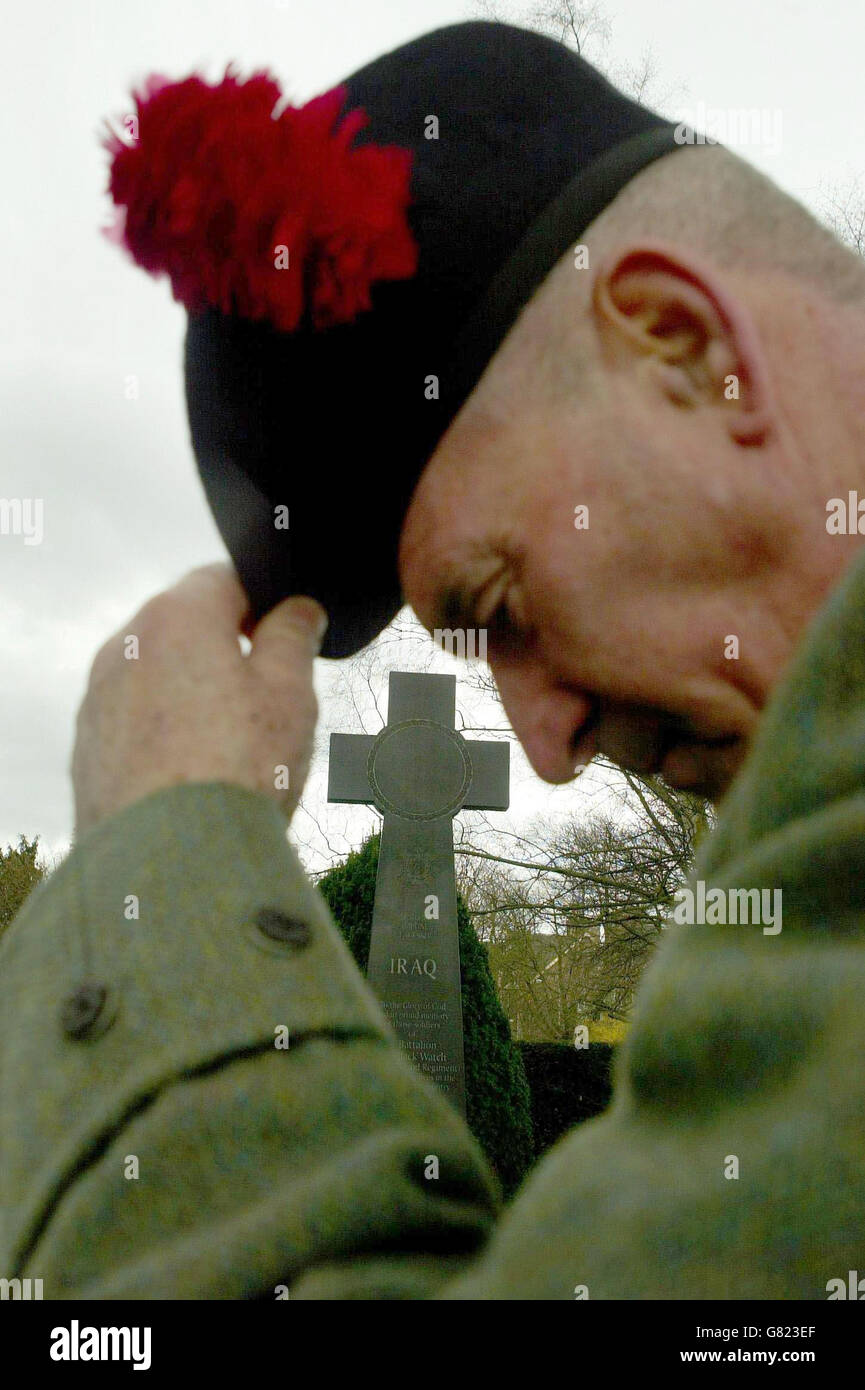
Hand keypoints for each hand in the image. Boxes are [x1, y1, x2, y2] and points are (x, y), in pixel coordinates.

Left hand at [72, 564, 327, 835]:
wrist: (170, 860)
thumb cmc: (236, 770)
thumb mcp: (290, 694)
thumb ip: (293, 637)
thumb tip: (297, 608)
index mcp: (177, 617)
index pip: (224, 578)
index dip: (264, 601)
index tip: (289, 634)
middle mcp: (126, 645)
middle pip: (186, 626)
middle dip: (227, 648)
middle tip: (270, 698)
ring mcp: (99, 697)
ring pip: (158, 674)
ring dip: (195, 691)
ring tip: (235, 746)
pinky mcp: (88, 746)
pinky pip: (135, 719)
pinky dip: (165, 731)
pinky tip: (198, 773)